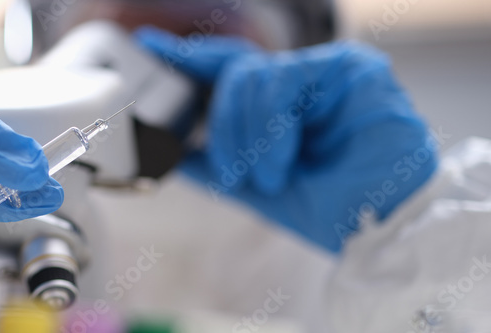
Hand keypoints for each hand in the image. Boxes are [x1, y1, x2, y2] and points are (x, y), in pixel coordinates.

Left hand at [135, 27, 436, 251]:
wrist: (378, 231)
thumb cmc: (330, 209)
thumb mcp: (254, 186)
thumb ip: (214, 164)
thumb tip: (170, 153)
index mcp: (283, 104)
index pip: (230, 67)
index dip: (190, 58)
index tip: (151, 47)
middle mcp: (305, 81)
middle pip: (236, 74)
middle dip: (222, 128)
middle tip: (233, 172)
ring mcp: (329, 70)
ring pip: (254, 77)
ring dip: (249, 136)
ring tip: (267, 176)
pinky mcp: (352, 67)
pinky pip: (285, 80)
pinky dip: (272, 126)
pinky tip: (282, 159)